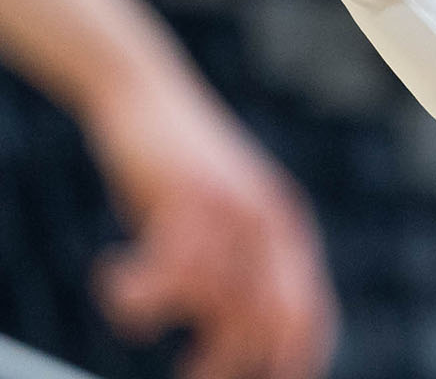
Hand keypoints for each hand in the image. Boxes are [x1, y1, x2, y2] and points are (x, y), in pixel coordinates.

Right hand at [87, 86, 336, 378]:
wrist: (148, 94)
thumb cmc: (180, 167)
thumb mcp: (222, 216)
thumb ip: (238, 267)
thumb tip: (238, 335)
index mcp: (288, 227)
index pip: (309, 309)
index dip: (298, 357)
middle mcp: (269, 220)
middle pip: (265, 317)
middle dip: (229, 360)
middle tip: (190, 376)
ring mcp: (231, 207)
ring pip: (213, 298)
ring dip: (168, 319)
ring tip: (134, 316)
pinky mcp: (186, 195)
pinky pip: (167, 270)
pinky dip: (136, 292)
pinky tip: (117, 284)